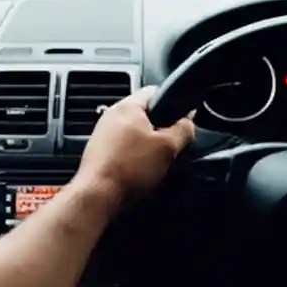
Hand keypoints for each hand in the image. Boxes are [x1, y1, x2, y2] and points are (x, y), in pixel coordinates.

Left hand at [73, 86, 194, 213]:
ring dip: (145, 144)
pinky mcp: (98, 151)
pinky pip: (122, 147)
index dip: (173, 104)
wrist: (98, 195)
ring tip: (153, 161)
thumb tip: (188, 122)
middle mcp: (111, 114)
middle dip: (159, 129)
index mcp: (128, 106)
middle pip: (144, 114)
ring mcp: (102, 133)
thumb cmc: (129, 169)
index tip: (182, 121)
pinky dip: (132, 155)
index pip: (155, 91)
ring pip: (133, 132)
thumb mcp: (168, 147)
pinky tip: (137, 170)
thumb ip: (183, 129)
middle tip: (169, 146)